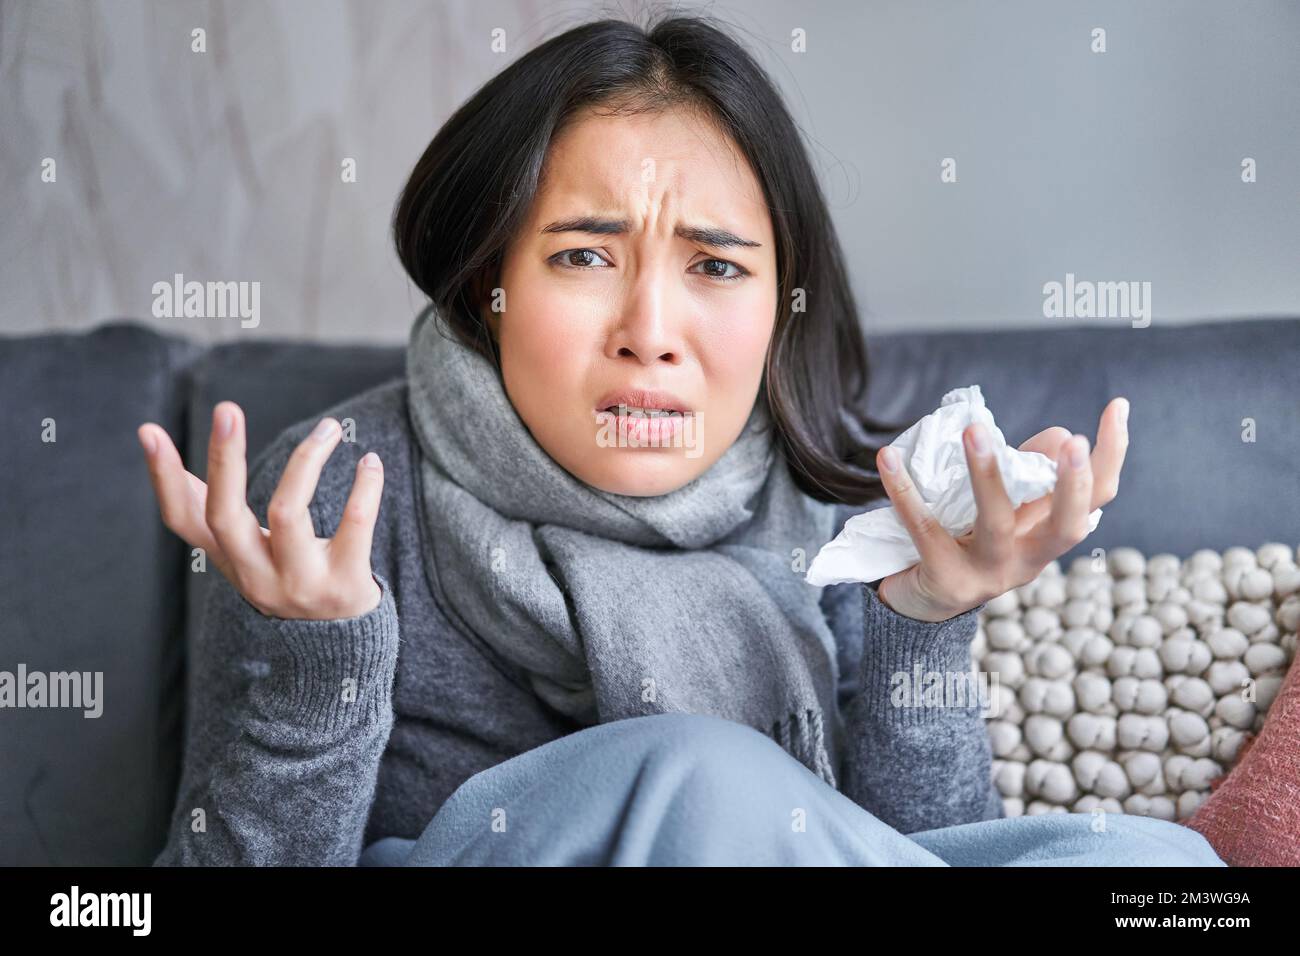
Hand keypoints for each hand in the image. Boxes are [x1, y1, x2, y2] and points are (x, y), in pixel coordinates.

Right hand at [136, 401, 384, 620]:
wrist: (339, 647)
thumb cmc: (287, 578)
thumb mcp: (245, 551)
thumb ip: (210, 507)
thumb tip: (154, 445)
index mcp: (229, 559)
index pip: (182, 519)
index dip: (162, 477)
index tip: (148, 430)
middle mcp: (255, 574)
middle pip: (224, 515)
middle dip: (224, 460)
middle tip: (228, 408)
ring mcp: (298, 583)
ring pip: (286, 513)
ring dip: (306, 462)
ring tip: (329, 428)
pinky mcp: (345, 584)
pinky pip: (354, 526)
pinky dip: (364, 489)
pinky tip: (370, 463)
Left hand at [874, 397, 1129, 622]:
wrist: (920, 605)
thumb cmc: (966, 542)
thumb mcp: (1004, 511)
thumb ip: (1026, 476)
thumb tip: (1059, 433)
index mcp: (1048, 537)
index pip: (1098, 498)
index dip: (1111, 454)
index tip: (1117, 406)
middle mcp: (1028, 560)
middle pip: (1067, 526)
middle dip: (1073, 484)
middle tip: (1072, 439)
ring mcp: (989, 575)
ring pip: (996, 523)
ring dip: (987, 474)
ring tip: (975, 431)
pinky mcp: (946, 580)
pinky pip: (925, 529)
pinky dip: (904, 491)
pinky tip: (888, 458)